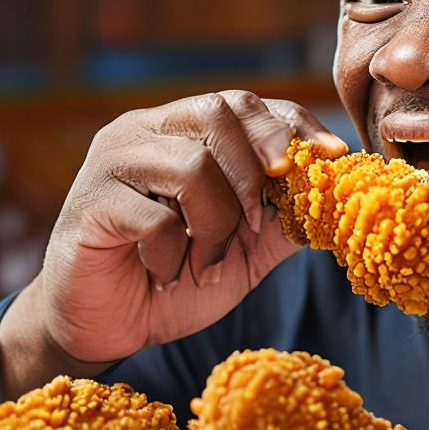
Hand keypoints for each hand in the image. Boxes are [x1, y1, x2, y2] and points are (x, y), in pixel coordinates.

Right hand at [0, 90, 347, 394]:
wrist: (106, 326)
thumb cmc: (176, 277)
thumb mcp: (246, 247)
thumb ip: (285, 217)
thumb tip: (337, 193)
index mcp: (181, 131)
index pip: (244, 104)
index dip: (292, 126)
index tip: (332, 157)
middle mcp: (144, 131)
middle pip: (218, 112)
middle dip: (256, 171)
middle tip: (256, 222)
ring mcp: (113, 162)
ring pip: (193, 167)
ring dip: (216, 224)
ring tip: (206, 261)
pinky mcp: (90, 204)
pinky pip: (155, 218)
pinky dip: (175, 253)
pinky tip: (168, 272)